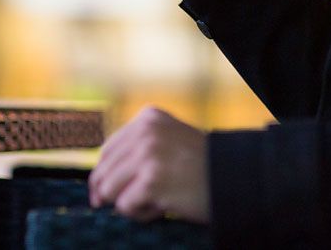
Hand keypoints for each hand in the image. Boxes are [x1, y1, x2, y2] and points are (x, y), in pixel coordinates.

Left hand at [87, 106, 209, 223]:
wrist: (233, 177)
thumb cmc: (201, 166)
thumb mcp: (169, 141)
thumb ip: (138, 149)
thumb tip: (96, 184)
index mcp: (149, 118)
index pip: (108, 150)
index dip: (103, 175)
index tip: (101, 195)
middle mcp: (146, 131)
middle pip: (104, 171)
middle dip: (113, 193)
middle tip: (136, 202)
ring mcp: (148, 153)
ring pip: (109, 190)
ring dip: (129, 203)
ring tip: (156, 200)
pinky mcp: (152, 179)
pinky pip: (124, 206)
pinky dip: (141, 213)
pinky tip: (163, 206)